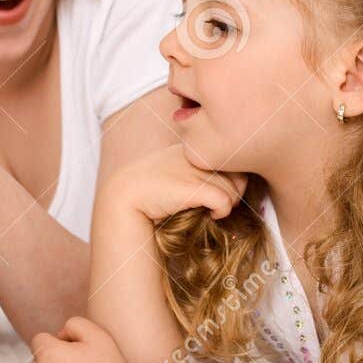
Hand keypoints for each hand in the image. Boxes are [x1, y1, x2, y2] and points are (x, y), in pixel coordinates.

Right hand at [107, 145, 247, 222]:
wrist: (124, 197)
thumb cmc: (151, 189)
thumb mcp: (176, 170)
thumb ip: (199, 169)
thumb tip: (234, 182)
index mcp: (193, 147)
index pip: (231, 157)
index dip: (232, 177)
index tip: (221, 190)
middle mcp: (197, 154)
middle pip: (238, 173)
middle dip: (234, 192)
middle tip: (219, 203)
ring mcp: (195, 169)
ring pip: (235, 190)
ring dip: (228, 204)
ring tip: (212, 209)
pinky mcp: (194, 187)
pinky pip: (225, 202)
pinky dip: (222, 212)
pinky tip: (211, 215)